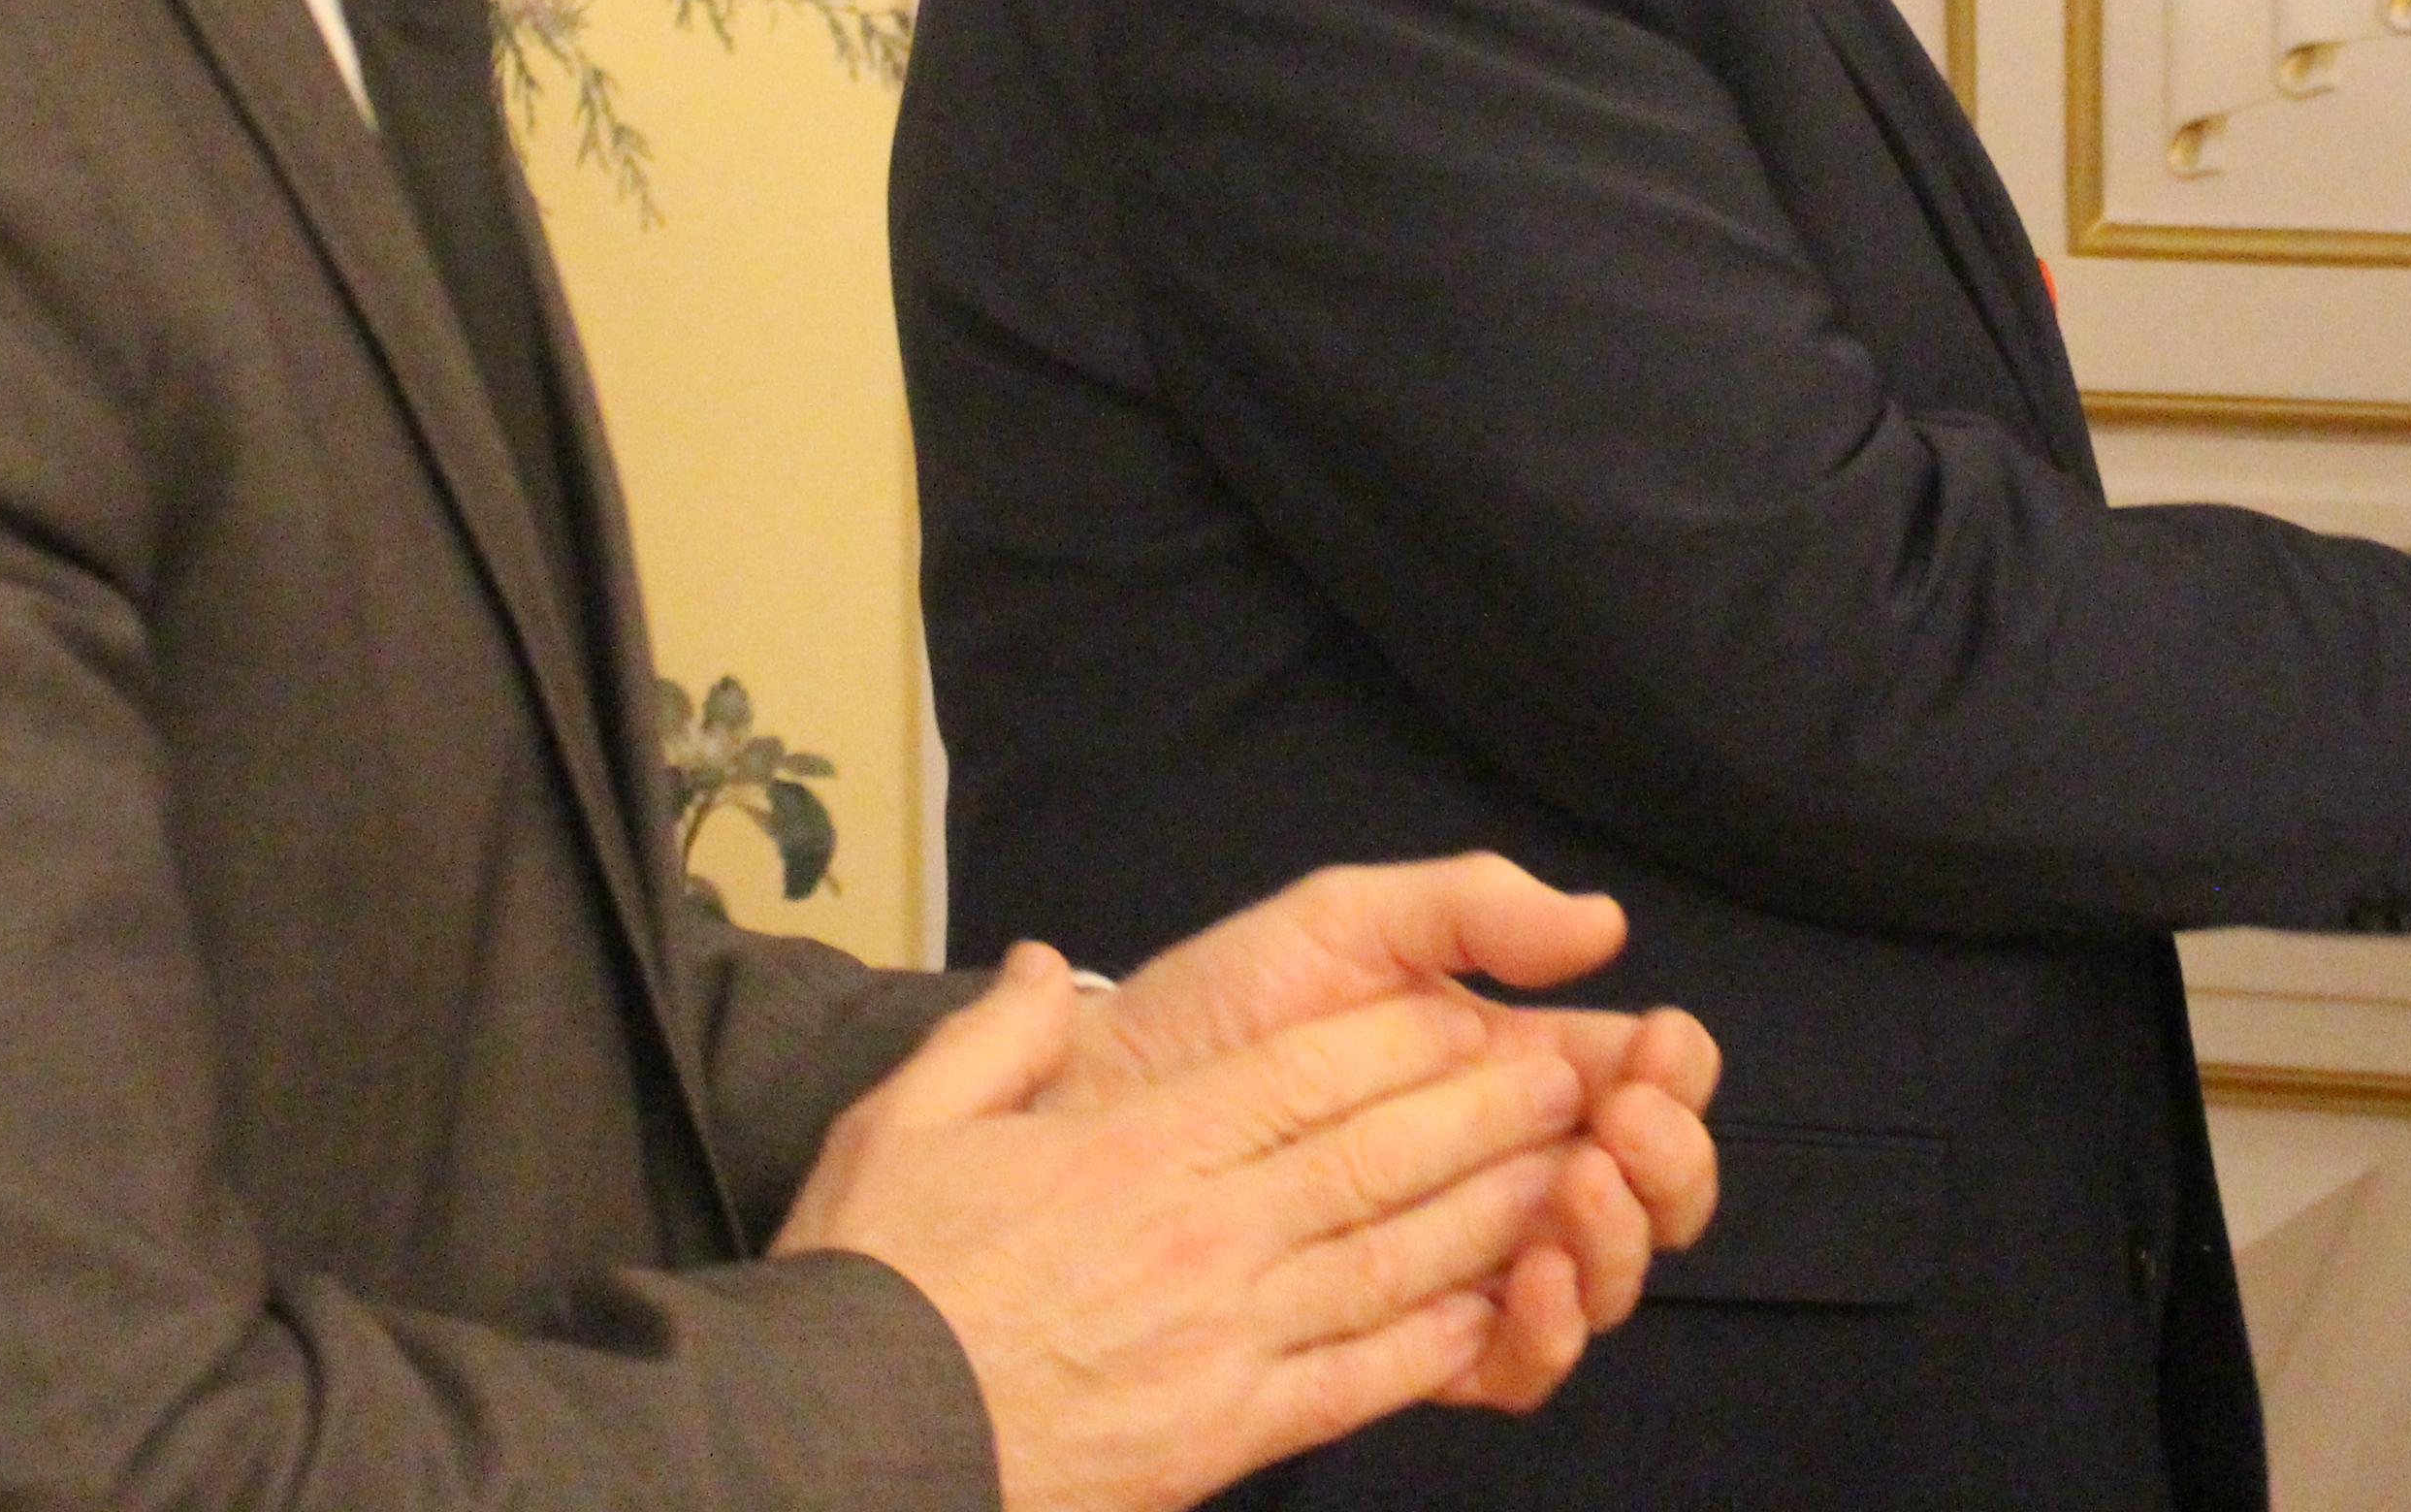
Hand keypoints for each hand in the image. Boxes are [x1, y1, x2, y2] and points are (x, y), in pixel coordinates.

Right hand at [775, 942, 1586, 1511]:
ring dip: (1490, 1214)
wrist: (839, 1443)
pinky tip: (1486, 1313)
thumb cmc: (871, 1282)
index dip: (1405, 1040)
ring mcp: (1221, 1338)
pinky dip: (1430, 1346)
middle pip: (1376, 1155)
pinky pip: (1353, 1382)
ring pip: (1390, 1260)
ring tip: (1568, 1177)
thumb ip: (992, 1034)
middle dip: (1487, 1112)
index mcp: (1136, 1148)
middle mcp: (1200, 1232)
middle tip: (1571, 1078)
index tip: (1473, 1015)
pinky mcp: (1220, 1434)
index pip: (1305, 1074)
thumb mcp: (903, 1121)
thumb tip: (1048, 968)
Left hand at [1046, 855, 1723, 1410]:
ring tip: (1572, 1188)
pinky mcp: (1411, 1345)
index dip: (1675, 1068)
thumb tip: (1605, 924)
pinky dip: (1548, 1330)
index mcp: (1504, 1064)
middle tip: (1620, 1123)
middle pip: (1650, 1189)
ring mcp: (1463, 1260)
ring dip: (1618, 1240)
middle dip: (1668, 1158)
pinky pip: (1519, 1367)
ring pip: (1602, 1279)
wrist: (1088, 1121)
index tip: (1657, 1043)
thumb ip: (1470, 906)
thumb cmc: (1208, 1016)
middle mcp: (1502, 1167)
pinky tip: (1526, 1280)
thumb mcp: (1337, 925)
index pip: (1640, 1077)